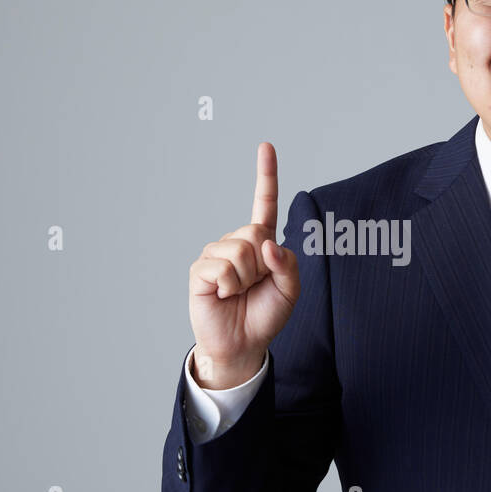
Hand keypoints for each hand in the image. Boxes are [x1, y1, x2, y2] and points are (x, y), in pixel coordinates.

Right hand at [188, 142, 300, 388]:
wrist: (243, 345)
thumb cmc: (265, 315)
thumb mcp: (290, 291)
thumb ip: (288, 264)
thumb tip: (267, 243)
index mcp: (261, 243)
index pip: (264, 203)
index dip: (266, 175)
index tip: (265, 146)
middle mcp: (237, 243)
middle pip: (255, 232)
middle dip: (263, 264)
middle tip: (255, 285)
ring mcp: (216, 254)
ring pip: (240, 250)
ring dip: (246, 278)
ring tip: (238, 292)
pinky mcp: (200, 270)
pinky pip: (221, 267)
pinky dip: (228, 285)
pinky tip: (222, 295)